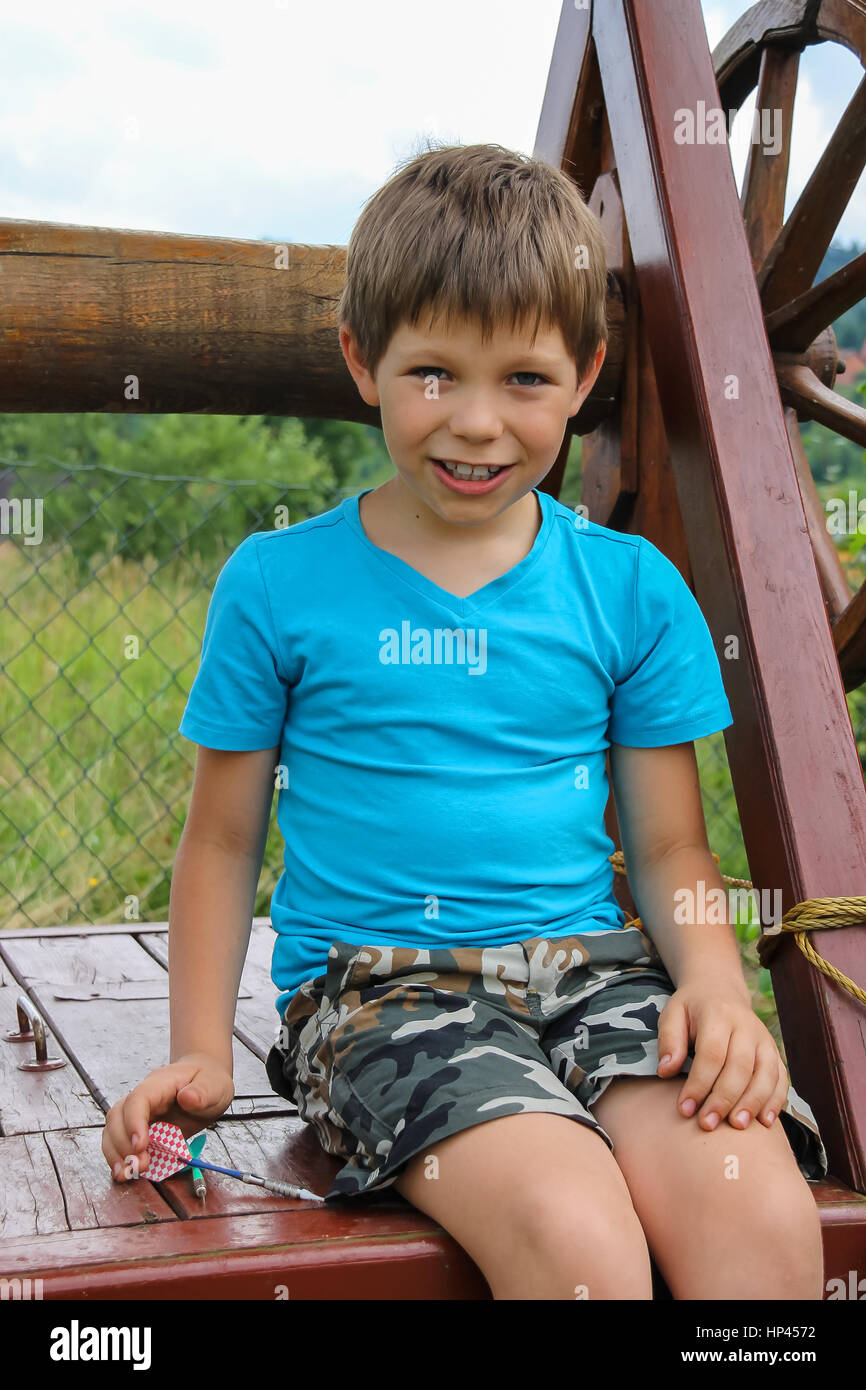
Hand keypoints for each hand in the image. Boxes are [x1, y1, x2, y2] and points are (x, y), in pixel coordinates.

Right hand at [101, 1052, 234, 1180]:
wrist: (206, 1082)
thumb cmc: (208, 1082)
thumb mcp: (214, 1085)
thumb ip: (202, 1093)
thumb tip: (187, 1098)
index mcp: (160, 1084)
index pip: (138, 1099)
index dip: (134, 1121)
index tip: (139, 1145)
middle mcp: (143, 1098)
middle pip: (118, 1116)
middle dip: (123, 1144)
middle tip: (139, 1165)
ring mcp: (139, 1113)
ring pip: (113, 1130)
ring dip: (116, 1153)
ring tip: (127, 1174)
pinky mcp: (140, 1129)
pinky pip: (120, 1142)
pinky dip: (119, 1158)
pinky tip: (124, 1173)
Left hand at [655, 979, 787, 1131]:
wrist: (720, 990)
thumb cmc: (691, 1009)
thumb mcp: (672, 1014)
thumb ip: (669, 1041)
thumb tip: (665, 1072)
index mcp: (718, 1014)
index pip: (711, 1054)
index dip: (698, 1084)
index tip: (684, 1109)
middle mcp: (746, 1026)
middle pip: (739, 1067)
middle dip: (723, 1099)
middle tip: (707, 1124)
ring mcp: (764, 1039)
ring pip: (765, 1074)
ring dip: (752, 1103)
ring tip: (736, 1126)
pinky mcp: (774, 1052)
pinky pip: (780, 1078)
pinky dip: (775, 1101)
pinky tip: (764, 1122)